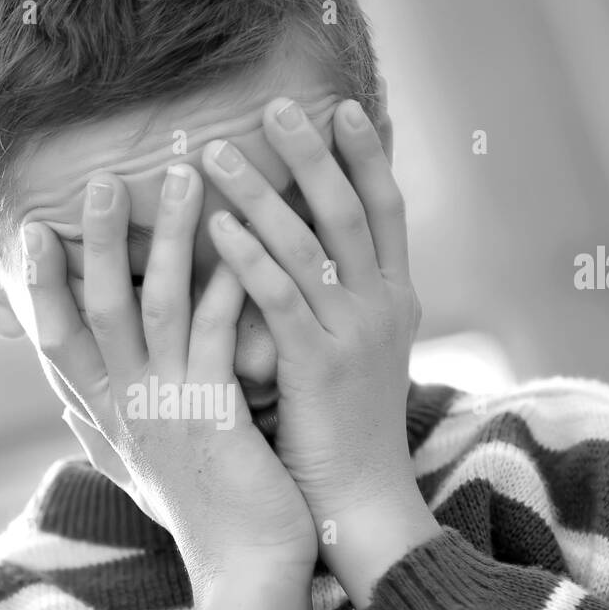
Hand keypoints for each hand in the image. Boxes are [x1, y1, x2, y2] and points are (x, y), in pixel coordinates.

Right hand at [22, 164, 318, 595]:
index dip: (43, 286)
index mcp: (112, 419)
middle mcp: (129, 410)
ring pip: (157, 307)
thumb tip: (66, 412)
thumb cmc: (205, 523)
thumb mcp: (141, 475)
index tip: (33, 234)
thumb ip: (103, 436)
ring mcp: (169, 411)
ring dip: (166, 239)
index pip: (60, 341)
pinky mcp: (216, 418)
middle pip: (99, 309)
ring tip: (182, 177)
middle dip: (97, 241)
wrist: (247, 576)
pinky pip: (215, 338)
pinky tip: (241, 244)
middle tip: (100, 179)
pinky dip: (225, 288)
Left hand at [201, 96, 431, 588]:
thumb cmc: (341, 432)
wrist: (359, 505)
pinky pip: (279, 298)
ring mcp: (355, 335)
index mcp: (393, 302)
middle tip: (279, 104)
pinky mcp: (319, 366)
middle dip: (315, 154)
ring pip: (310, 244)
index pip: (387, 211)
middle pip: (353, 210)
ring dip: (262, 192)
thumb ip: (330, 305)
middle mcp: (383, 308)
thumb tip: (294, 257)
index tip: (341, 107)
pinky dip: (247, 258)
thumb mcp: (351, 356)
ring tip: (215, 152)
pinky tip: (215, 227)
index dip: (367, 156)